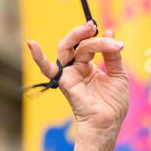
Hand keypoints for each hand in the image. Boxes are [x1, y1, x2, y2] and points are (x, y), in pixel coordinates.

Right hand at [27, 21, 128, 146]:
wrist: (108, 123)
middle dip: (86, 33)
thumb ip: (112, 55)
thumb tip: (110, 33)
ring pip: (67, 47)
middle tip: (94, 26)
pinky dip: (38, 57)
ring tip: (89, 29)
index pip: (91, 45)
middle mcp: (76, 68)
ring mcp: (68, 73)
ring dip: (77, 36)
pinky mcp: (63, 81)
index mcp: (88, 66)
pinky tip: (31, 44)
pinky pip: (47, 68)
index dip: (101, 40)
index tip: (116, 41)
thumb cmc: (114, 105)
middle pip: (78, 43)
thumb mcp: (118, 75)